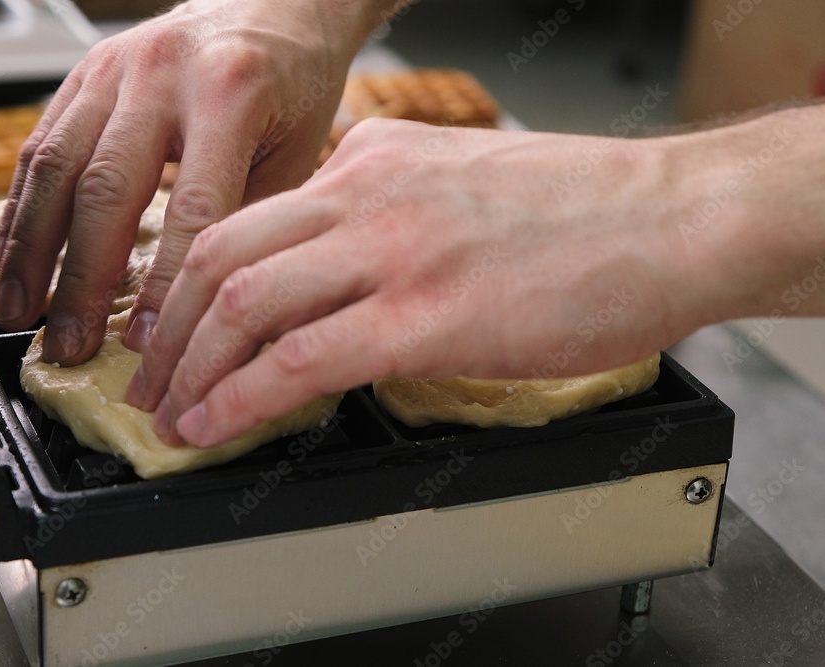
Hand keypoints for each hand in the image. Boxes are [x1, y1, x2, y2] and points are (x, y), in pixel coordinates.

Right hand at [0, 0, 384, 364]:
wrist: (277, 2)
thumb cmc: (295, 81)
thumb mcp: (300, 153)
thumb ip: (256, 223)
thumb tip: (223, 311)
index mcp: (232, 93)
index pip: (193, 209)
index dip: (167, 286)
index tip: (151, 344)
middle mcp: (164, 72)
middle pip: (106, 190)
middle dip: (81, 280)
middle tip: (69, 344)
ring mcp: (116, 67)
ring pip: (55, 167)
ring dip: (31, 252)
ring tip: (22, 314)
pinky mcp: (86, 72)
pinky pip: (41, 146)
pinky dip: (22, 208)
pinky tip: (16, 256)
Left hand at [125, 119, 717, 447]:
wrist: (678, 217)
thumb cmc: (589, 210)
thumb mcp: (464, 178)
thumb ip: (390, 206)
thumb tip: (341, 254)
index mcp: (374, 160)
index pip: (248, 217)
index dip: (191, 279)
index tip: (173, 322)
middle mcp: (368, 193)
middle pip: (218, 253)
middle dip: (165, 325)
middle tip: (146, 372)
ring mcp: (395, 251)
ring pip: (243, 302)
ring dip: (191, 366)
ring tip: (170, 410)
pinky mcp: (427, 315)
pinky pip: (300, 359)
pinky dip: (241, 397)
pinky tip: (216, 425)